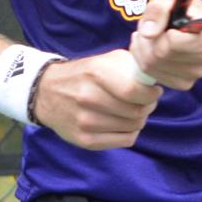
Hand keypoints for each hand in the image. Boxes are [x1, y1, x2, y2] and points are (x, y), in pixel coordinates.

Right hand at [28, 51, 160, 149]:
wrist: (46, 92)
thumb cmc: (83, 75)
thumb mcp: (104, 60)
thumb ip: (130, 67)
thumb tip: (154, 80)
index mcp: (97, 74)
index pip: (136, 92)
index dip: (151, 94)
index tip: (153, 91)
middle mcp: (90, 98)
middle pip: (137, 112)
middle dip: (147, 106)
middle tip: (144, 101)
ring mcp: (86, 122)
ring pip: (133, 127)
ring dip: (139, 119)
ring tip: (132, 110)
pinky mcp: (85, 140)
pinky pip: (124, 141)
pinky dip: (130, 132)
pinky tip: (123, 122)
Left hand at [129, 0, 201, 90]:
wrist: (195, 27)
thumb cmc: (181, 12)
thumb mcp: (169, 1)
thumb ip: (158, 9)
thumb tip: (148, 33)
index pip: (174, 42)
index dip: (163, 33)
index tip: (166, 26)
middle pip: (159, 54)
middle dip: (148, 40)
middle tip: (151, 28)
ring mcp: (195, 73)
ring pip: (152, 66)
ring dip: (143, 49)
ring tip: (151, 37)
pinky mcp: (184, 84)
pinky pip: (152, 75)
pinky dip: (143, 61)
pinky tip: (150, 50)